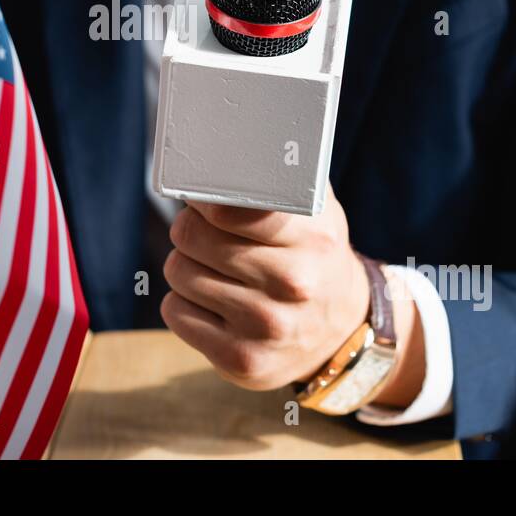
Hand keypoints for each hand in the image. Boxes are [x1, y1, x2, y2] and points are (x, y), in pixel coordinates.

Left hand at [161, 185, 369, 389]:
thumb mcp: (314, 210)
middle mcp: (293, 284)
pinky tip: (214, 303)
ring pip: (178, 273)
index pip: (231, 208)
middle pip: (191, 236)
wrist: (341, 328)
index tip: (202, 199)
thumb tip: (220, 155)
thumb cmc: (313, 254)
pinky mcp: (241, 361)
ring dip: (187, 266)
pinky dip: (184, 303)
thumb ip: (277, 178)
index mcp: (312, 239)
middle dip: (191, 230)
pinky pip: (174, 312)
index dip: (204, 199)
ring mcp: (266, 327)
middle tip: (206, 234)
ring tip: (215, 270)